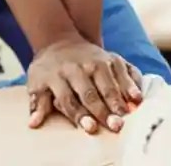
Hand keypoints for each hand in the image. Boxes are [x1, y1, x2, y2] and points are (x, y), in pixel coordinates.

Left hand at [26, 34, 143, 133]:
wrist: (60, 41)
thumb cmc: (48, 70)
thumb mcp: (36, 84)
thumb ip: (38, 104)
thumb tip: (33, 123)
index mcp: (58, 77)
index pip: (69, 100)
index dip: (80, 115)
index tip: (90, 128)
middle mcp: (78, 67)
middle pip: (91, 92)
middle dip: (104, 109)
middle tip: (115, 125)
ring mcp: (97, 60)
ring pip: (109, 80)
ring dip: (120, 97)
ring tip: (129, 111)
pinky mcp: (111, 56)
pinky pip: (124, 69)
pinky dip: (131, 82)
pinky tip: (137, 95)